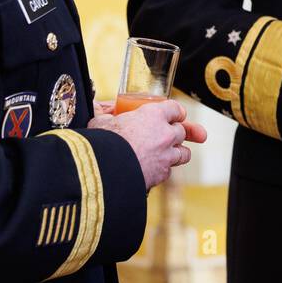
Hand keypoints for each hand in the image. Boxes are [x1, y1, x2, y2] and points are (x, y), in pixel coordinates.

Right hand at [86, 98, 207, 188]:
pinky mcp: (161, 174)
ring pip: (184, 153)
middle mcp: (165, 134)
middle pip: (182, 131)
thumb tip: (97, 108)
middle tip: (172, 135)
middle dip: (178, 133)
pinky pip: (168, 171)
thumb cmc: (102, 141)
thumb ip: (105, 114)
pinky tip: (153, 170)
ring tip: (170, 154)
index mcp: (153, 115)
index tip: (176, 114)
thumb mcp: (101, 121)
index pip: (175, 108)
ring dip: (177, 153)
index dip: (176, 111)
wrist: (104, 170)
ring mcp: (166, 155)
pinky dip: (163, 170)